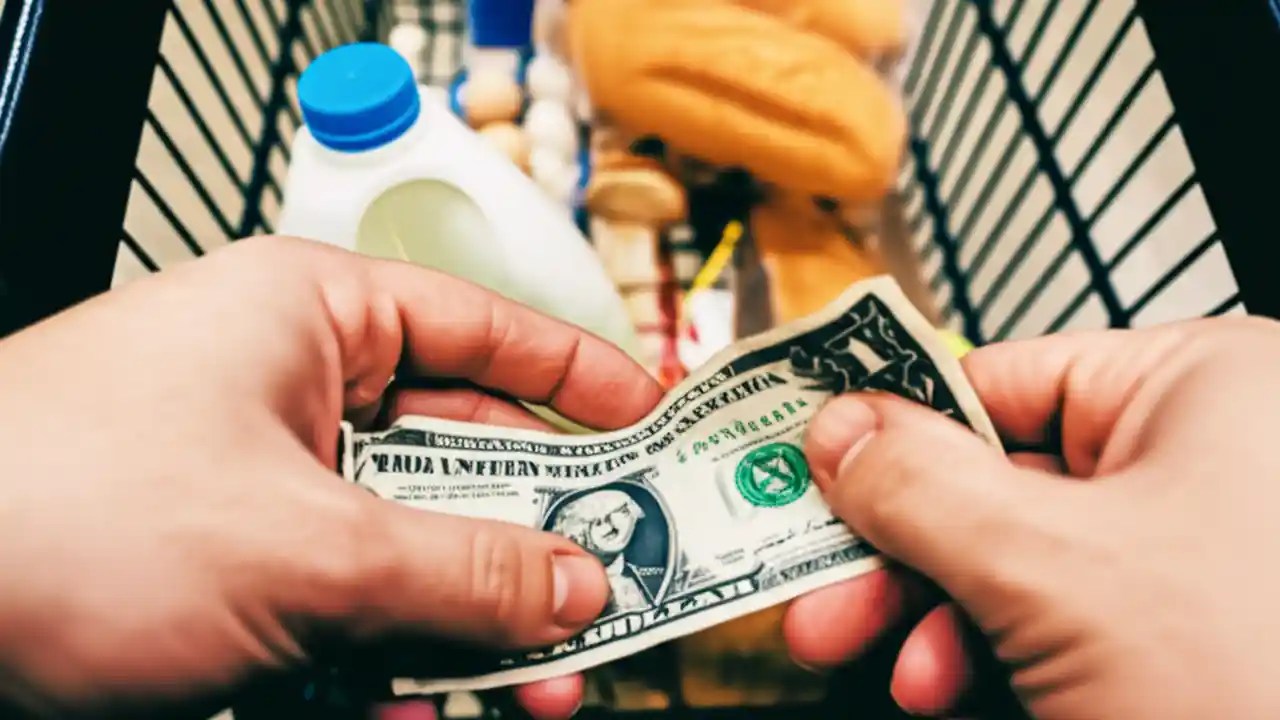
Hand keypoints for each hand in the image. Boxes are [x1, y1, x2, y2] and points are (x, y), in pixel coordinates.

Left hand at [0, 236, 662, 718]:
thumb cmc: (57, 514)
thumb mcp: (305, 548)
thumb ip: (461, 568)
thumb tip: (577, 585)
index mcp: (311, 318)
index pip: (483, 326)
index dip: (579, 376)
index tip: (654, 428)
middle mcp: (290, 388)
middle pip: (460, 456)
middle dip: (535, 542)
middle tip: (609, 601)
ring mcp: (258, 480)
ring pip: (407, 545)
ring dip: (468, 619)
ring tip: (532, 685)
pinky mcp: (228, 564)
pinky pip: (343, 603)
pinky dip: (385, 658)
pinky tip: (412, 710)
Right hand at [785, 317, 1279, 716]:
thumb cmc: (1255, 681)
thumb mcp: (1054, 569)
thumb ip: (923, 487)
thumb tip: (835, 429)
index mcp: (1201, 391)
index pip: (1001, 378)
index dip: (891, 427)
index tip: (803, 470)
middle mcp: (1202, 459)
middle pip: (994, 479)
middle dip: (901, 553)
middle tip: (820, 598)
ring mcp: (1191, 553)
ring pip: (1013, 562)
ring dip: (934, 620)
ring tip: (893, 673)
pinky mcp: (1177, 633)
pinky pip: (1051, 621)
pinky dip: (987, 657)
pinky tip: (950, 696)